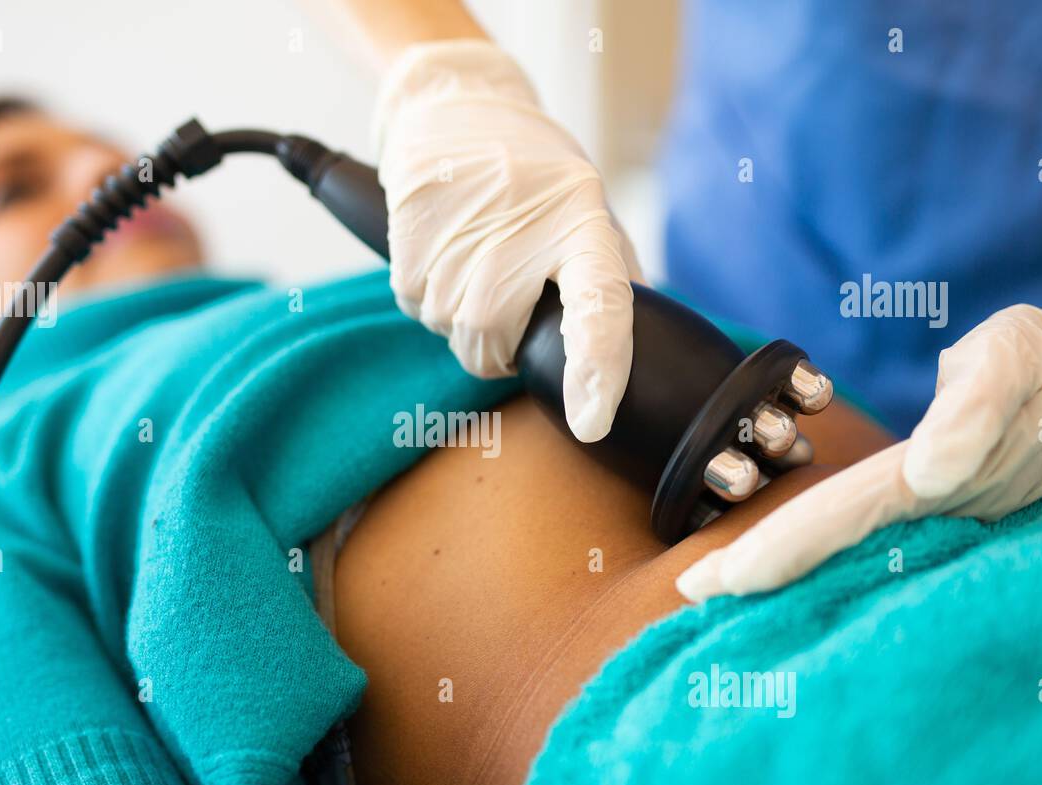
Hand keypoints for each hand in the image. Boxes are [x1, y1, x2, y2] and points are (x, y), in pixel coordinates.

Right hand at [373, 39, 642, 441]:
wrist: (456, 107)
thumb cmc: (535, 176)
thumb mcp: (588, 213)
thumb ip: (607, 281)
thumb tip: (633, 358)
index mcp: (582, 226)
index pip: (599, 304)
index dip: (597, 369)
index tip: (591, 420)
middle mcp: (518, 234)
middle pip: (494, 344)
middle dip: (500, 345)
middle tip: (510, 295)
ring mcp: (457, 238)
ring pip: (452, 333)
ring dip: (463, 320)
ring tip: (476, 258)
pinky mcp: (408, 237)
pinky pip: (416, 308)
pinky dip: (430, 297)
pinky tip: (445, 252)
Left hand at [676, 300, 1041, 601]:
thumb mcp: (1012, 368)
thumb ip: (972, 416)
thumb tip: (926, 472)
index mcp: (925, 484)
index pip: (831, 525)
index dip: (771, 554)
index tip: (712, 583)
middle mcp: (922, 507)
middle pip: (827, 548)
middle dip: (758, 574)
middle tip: (691, 596)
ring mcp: (929, 509)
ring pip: (843, 547)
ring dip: (782, 568)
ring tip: (719, 586)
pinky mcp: (935, 497)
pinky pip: (863, 529)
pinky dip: (817, 547)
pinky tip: (784, 560)